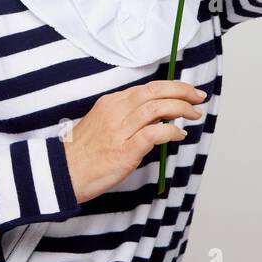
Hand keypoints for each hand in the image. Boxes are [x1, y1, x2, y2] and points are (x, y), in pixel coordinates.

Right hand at [61, 79, 205, 203]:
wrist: (63, 174)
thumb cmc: (83, 153)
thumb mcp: (100, 124)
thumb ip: (125, 117)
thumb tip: (154, 117)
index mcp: (110, 103)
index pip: (147, 88)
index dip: (172, 87)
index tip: (187, 91)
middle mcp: (116, 111)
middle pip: (155, 92)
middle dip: (181, 91)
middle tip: (198, 97)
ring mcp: (120, 130)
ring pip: (157, 108)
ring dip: (181, 109)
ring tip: (194, 114)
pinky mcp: (125, 151)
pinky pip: (154, 134)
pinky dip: (171, 132)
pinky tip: (180, 135)